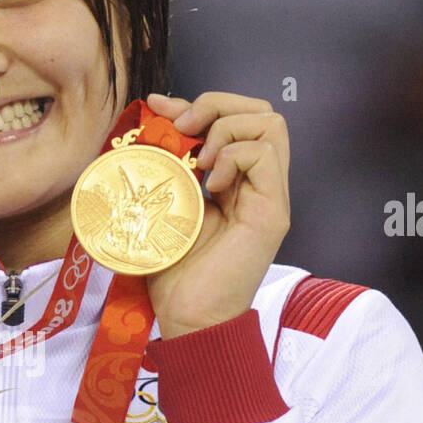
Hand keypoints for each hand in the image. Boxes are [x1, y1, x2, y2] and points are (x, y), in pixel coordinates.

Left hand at [144, 91, 289, 337]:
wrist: (188, 318)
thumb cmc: (174, 272)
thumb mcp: (162, 204)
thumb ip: (164, 162)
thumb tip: (150, 115)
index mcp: (235, 182)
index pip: (237, 118)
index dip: (201, 103)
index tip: (160, 110)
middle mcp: (258, 185)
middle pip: (261, 111)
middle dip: (218, 105)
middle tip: (183, 130)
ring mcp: (270, 198)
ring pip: (271, 124)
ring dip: (226, 129)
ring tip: (198, 162)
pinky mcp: (272, 213)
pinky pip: (265, 155)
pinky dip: (233, 155)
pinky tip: (210, 183)